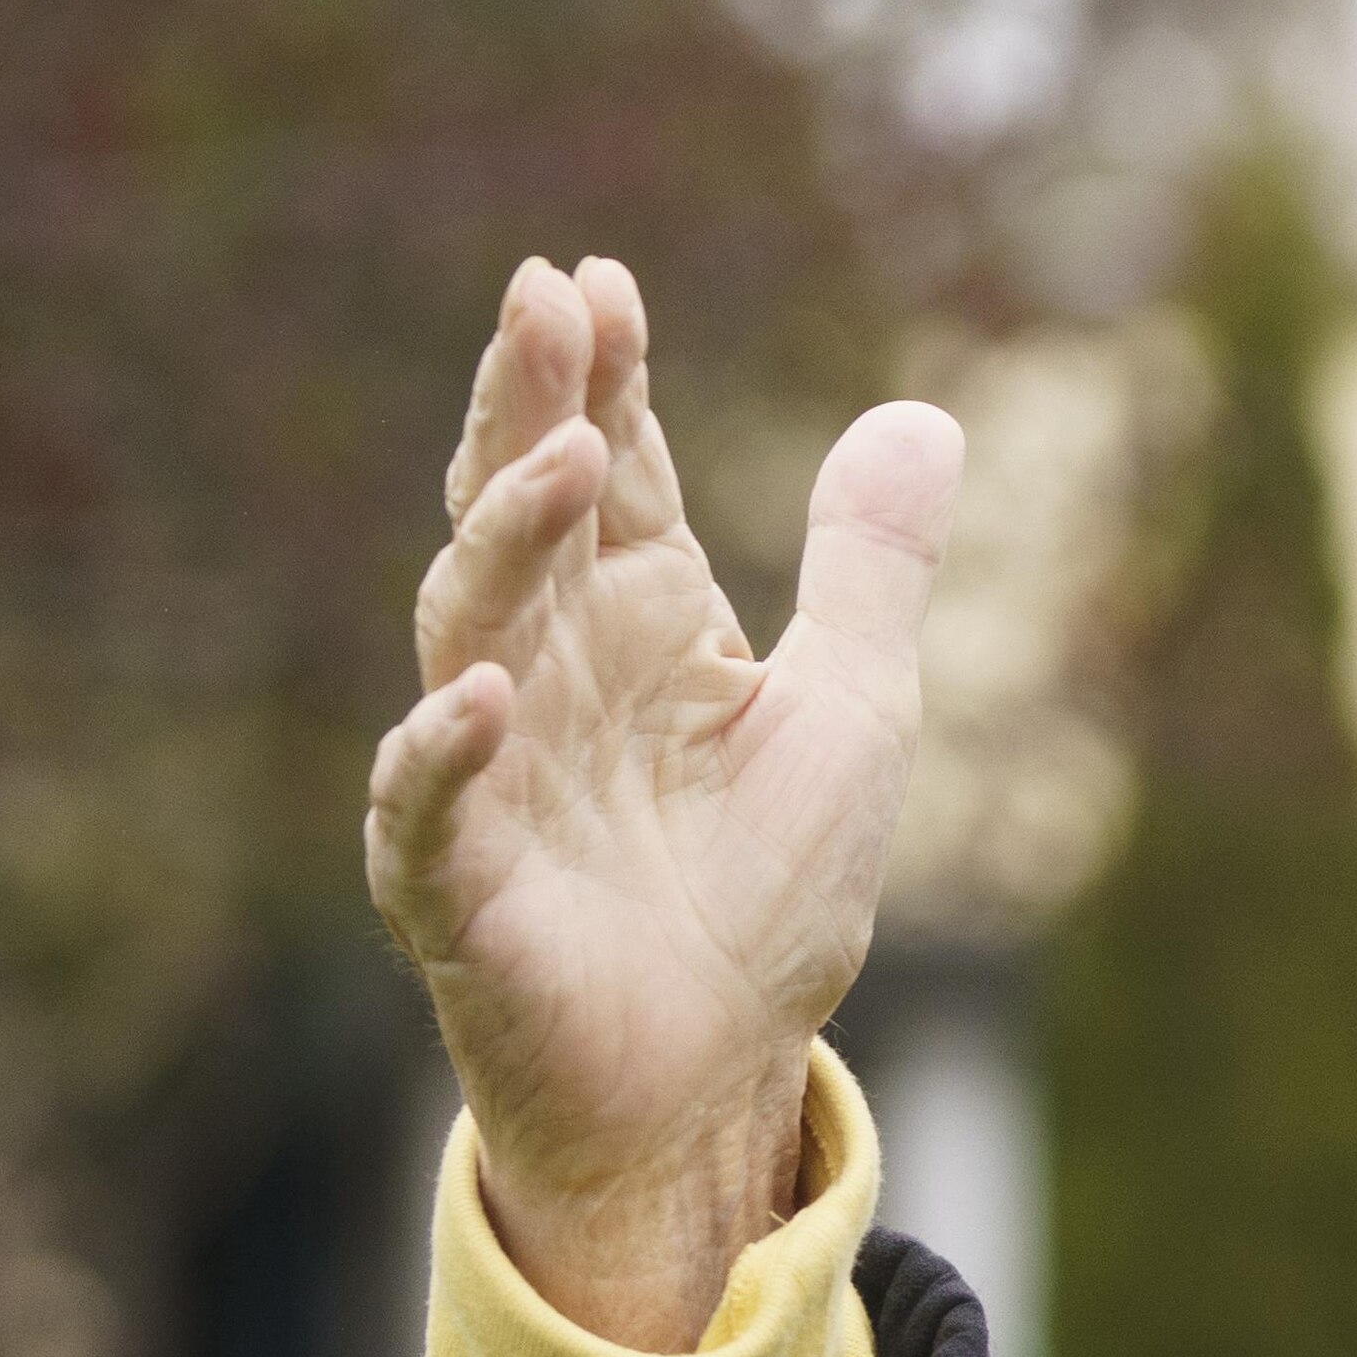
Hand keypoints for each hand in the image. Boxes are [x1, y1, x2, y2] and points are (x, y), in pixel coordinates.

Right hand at [367, 257, 963, 1349]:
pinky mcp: (458, 890)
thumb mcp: (852, 713)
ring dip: (506, 542)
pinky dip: (442, 755)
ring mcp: (489, 774)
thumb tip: (926, 415)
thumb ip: (869, 569)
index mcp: (633, 624)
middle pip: (521, 517)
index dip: (601, 377)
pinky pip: (430, 810)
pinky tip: (479, 698)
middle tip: (545, 300)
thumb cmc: (766, 896)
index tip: (599, 279)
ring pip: (470, 630)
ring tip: (562, 456)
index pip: (607, 473)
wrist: (719, 1077)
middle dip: (530, 407)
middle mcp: (544, 676)